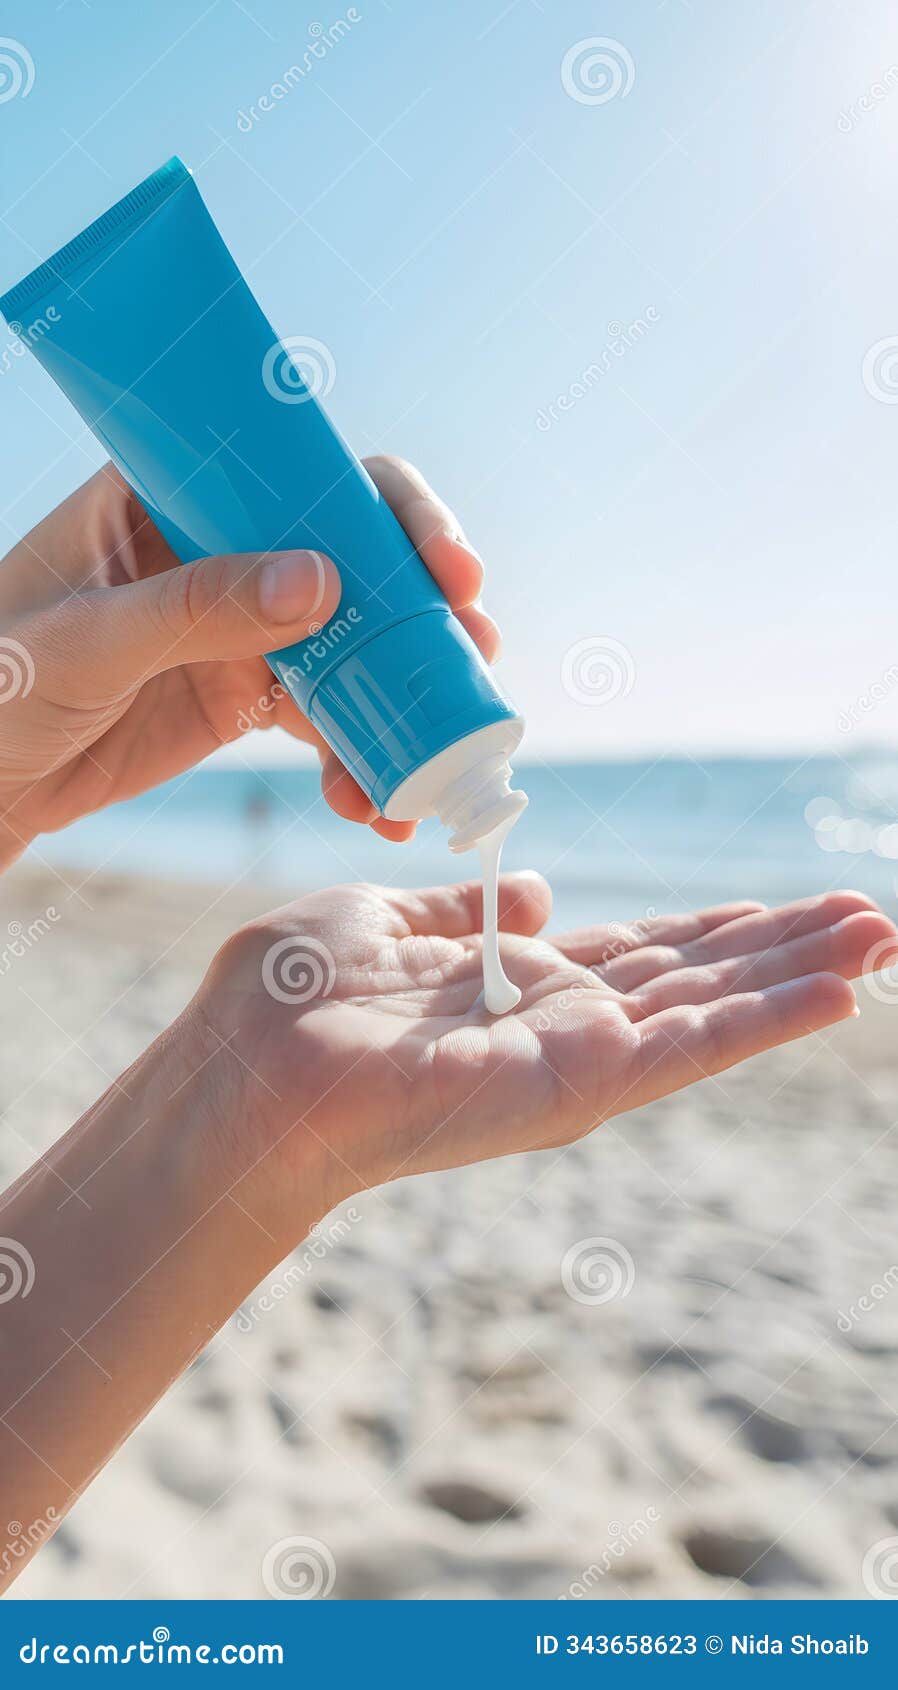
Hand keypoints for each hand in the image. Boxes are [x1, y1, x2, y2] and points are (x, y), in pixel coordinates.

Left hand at [0, 456, 493, 865]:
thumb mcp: (86, 640)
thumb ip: (196, 608)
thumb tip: (324, 582)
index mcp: (173, 495)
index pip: (303, 471)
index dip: (387, 508)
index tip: (444, 564)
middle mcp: (222, 548)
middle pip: (352, 554)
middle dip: (420, 608)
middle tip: (473, 654)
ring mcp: (240, 624)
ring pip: (352, 643)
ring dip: (404, 695)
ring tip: (435, 763)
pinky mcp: (244, 696)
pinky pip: (325, 717)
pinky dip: (359, 756)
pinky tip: (376, 802)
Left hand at [191, 880, 897, 1235]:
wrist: (251, 1064)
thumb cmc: (294, 991)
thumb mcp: (388, 920)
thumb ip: (466, 912)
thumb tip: (534, 889)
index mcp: (524, 984)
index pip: (645, 951)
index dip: (718, 928)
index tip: (784, 906)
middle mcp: (564, 1027)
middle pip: (700, 978)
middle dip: (784, 946)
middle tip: (871, 914)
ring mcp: (580, 1060)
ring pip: (716, 1009)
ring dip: (802, 974)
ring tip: (883, 935)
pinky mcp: (583, 1084)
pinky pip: (696, 1045)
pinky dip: (771, 1019)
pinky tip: (841, 991)